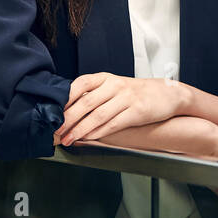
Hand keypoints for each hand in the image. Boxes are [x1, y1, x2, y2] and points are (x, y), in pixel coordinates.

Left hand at [53, 72, 187, 144]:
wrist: (166, 94)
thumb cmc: (135, 93)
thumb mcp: (113, 87)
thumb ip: (94, 95)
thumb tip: (67, 110)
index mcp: (105, 78)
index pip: (79, 84)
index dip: (64, 100)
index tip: (51, 113)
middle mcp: (115, 85)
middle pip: (85, 103)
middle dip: (67, 120)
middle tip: (54, 131)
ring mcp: (126, 98)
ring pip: (97, 115)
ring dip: (79, 130)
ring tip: (67, 139)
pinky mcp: (136, 111)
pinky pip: (113, 123)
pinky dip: (98, 132)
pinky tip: (87, 138)